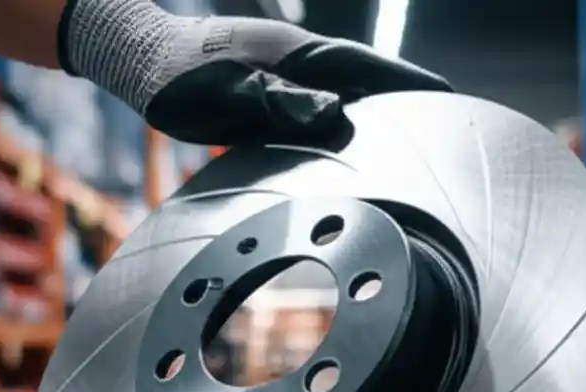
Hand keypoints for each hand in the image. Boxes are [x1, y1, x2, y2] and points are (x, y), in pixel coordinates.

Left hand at [60, 0, 452, 144]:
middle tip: (444, 124)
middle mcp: (298, 61)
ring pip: (345, 91)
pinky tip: (350, 139)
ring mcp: (286, 73)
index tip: (447, 98)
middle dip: (405, 98)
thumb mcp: (225, 95)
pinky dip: (344, 118)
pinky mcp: (272, 89)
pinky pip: (321, 103)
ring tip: (411, 136)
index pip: (368, 70)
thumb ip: (279, 104)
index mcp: (296, 57)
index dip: (408, 86)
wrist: (138, 59)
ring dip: (377, 109)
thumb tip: (334, 115)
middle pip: (366, 78)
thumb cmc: (176, 78)